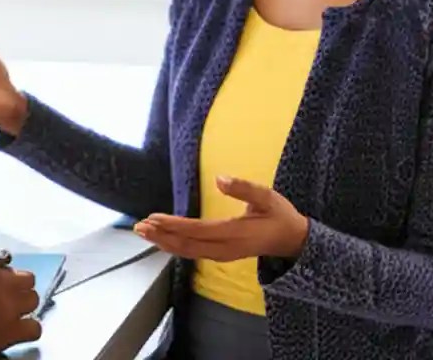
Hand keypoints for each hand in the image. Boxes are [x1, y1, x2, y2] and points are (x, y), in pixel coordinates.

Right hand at [0, 220, 42, 356]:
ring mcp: (11, 309)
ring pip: (32, 300)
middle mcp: (3, 283)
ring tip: (9, 308)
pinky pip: (33, 328)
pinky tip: (15, 328)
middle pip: (25, 278)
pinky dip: (26, 327)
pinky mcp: (12, 332)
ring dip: (23, 302)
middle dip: (15, 282)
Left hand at [133, 176, 309, 261]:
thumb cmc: (280, 216)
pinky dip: (175, 246)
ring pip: (188, 252)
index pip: (197, 231)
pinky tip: (161, 240)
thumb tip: (221, 178)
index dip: (174, 225)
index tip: (153, 218)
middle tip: (138, 227)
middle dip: (161, 236)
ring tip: (143, 232)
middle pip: (187, 246)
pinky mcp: (221, 254)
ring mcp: (223, 254)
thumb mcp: (268, 198)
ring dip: (164, 242)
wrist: (293, 241)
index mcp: (235, 233)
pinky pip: (193, 252)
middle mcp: (225, 248)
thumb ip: (244, 188)